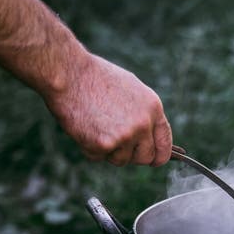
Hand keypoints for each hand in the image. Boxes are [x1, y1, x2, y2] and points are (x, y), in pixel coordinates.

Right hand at [44, 53, 172, 165]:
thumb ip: (144, 114)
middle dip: (132, 155)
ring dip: (109, 151)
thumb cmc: (95, 77)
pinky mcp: (104, 145)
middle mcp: (143, 124)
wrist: (68, 73)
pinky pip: (99, 158)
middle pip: (145, 158)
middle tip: (116, 142)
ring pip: (121, 161)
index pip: (165, 144)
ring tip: (96, 126)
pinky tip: (84, 127)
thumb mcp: (131, 89)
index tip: (152, 159)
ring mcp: (124, 136)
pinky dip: (89, 147)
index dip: (158, 155)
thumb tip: (150, 138)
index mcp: (153, 108)